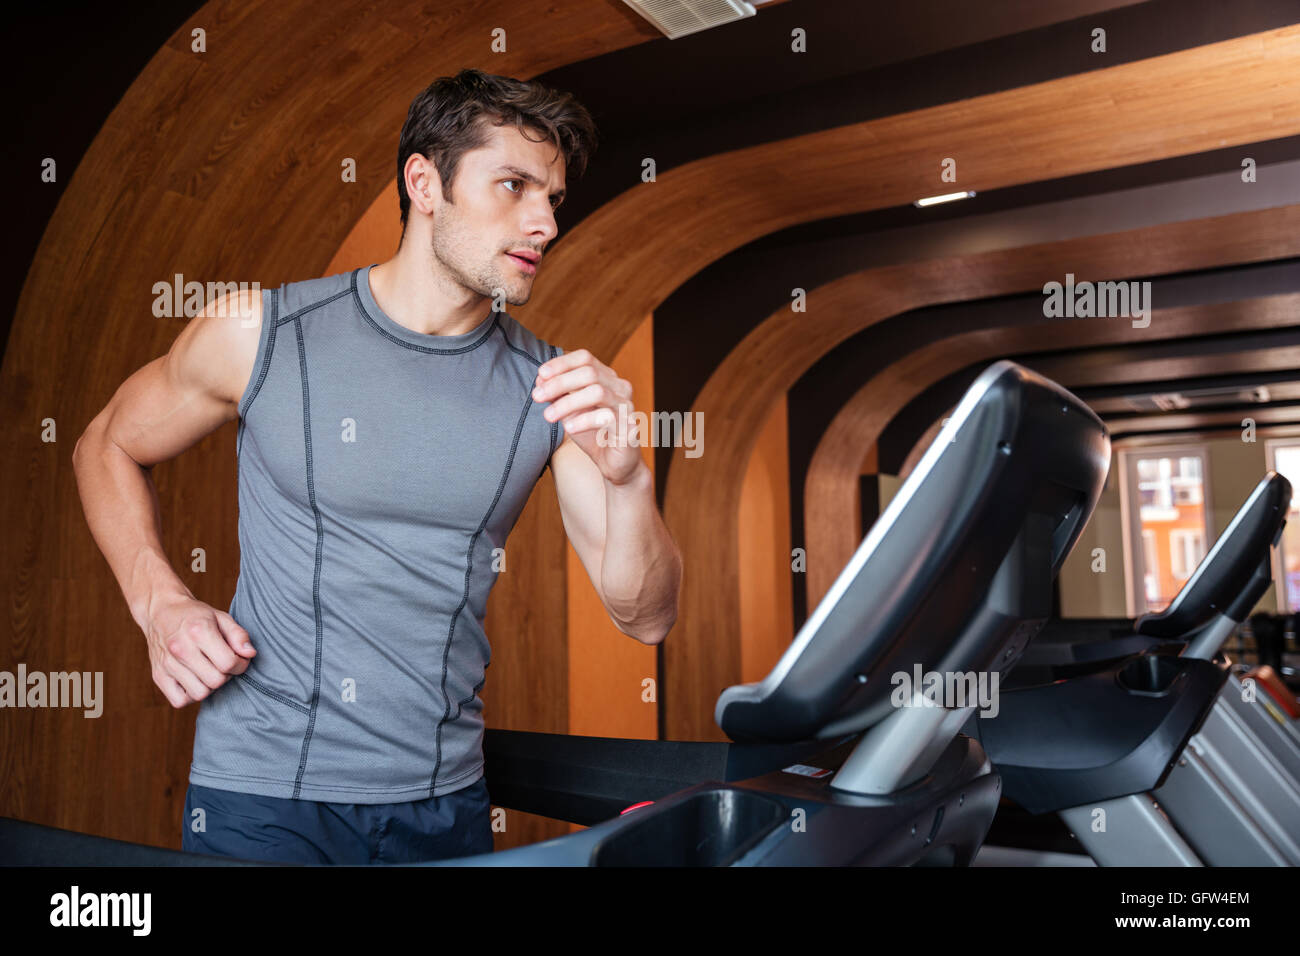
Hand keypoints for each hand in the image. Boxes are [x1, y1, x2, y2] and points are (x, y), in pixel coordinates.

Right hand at [143, 591, 255, 707]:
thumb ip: (239, 635)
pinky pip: (179, 701)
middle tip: (223, 664)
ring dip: (209, 686)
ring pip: (199, 694)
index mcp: (198, 631)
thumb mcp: (221, 617)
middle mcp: (180, 649)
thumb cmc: (195, 615)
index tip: (238, 659)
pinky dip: (190, 695)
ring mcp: (167, 664)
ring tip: (209, 671)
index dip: (240, 664)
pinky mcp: (158, 676)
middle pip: (215, 681)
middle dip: (226, 675)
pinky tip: (194, 680)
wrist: (161, 611)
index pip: (227, 663)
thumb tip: (250, 654)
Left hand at [533, 348, 643, 485]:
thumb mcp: (570, 412)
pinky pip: (605, 417)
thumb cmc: (593, 435)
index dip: (562, 363)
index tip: (540, 375)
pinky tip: (568, 429)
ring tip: (548, 416)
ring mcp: (626, 406)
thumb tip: (540, 379)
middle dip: (559, 383)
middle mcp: (620, 388)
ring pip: (597, 392)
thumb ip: (559, 395)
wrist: (614, 464)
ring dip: (567, 403)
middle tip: (537, 397)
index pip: (585, 358)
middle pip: (589, 372)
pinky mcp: (629, 427)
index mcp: (607, 378)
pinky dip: (582, 421)